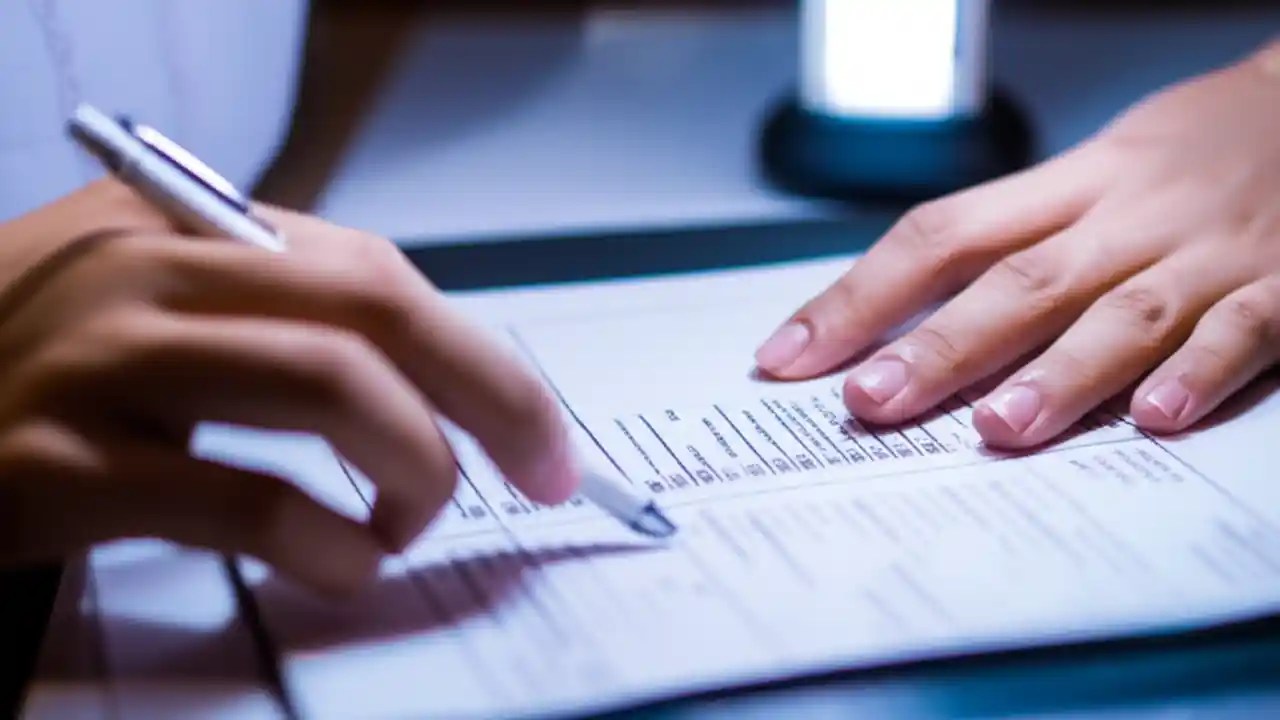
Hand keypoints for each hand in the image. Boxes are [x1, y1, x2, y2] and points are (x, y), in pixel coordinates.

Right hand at [0, 180, 577, 593]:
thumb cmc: (40, 383)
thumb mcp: (156, 318)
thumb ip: (273, 320)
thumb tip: (430, 382)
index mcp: (183, 230)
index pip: (377, 274)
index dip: (481, 355)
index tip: (539, 431)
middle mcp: (146, 274)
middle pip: (375, 309)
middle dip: (492, 397)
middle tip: (544, 471)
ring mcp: (101, 363)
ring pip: (328, 383)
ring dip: (414, 466)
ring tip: (415, 522)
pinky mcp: (62, 465)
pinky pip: (246, 497)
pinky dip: (329, 541)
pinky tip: (346, 565)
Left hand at [757, 40, 1279, 447]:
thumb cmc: (1200, 146)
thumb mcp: (1099, 170)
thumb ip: (1018, 237)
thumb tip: (903, 310)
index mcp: (1070, 185)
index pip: (941, 236)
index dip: (859, 297)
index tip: (789, 357)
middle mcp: (1126, 218)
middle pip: (1018, 282)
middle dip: (940, 346)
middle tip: (869, 403)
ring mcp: (1207, 254)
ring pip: (1122, 314)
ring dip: (1059, 372)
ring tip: (995, 426)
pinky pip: (1244, 329)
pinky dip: (1201, 370)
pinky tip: (1155, 416)